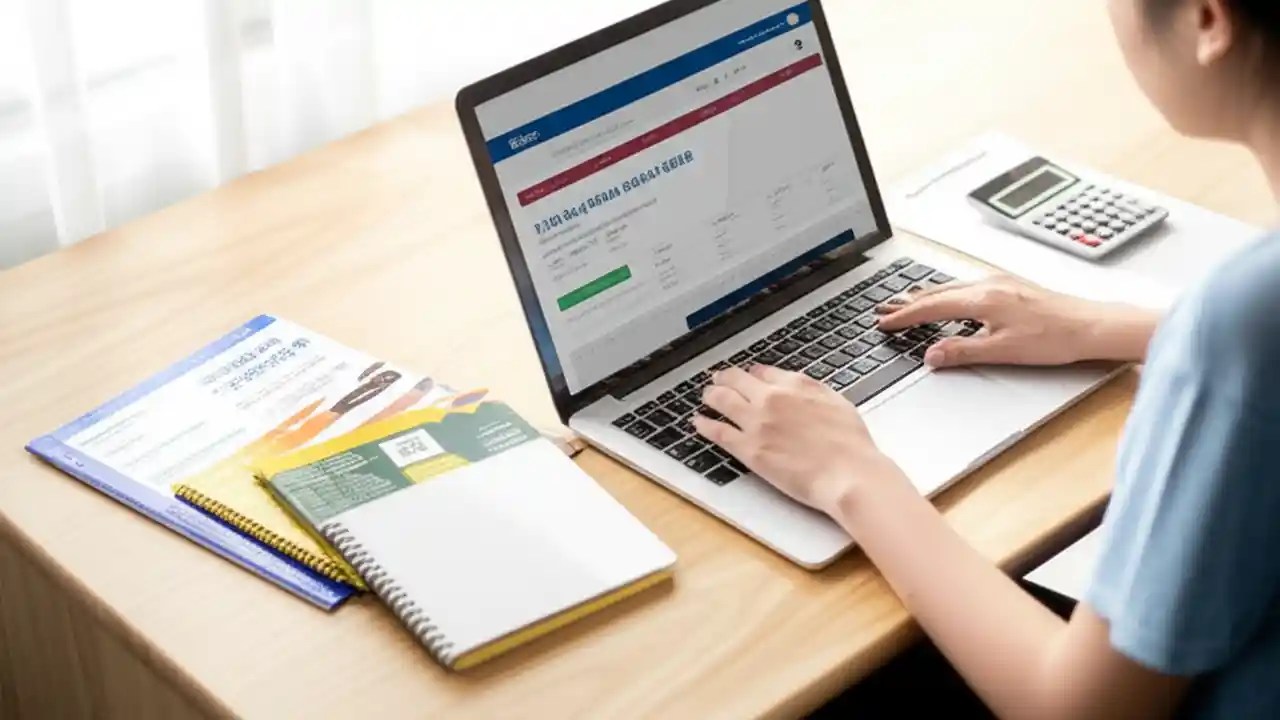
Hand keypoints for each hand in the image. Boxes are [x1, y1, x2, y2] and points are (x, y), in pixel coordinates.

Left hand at [693, 365, 908, 515]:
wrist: (848, 473)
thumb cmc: (850, 445)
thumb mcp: (836, 402)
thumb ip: (811, 390)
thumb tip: (795, 384)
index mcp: (795, 385)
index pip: (763, 372)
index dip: (751, 374)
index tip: (747, 376)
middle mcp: (772, 399)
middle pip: (737, 380)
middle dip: (725, 378)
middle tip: (718, 381)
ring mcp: (757, 423)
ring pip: (722, 400)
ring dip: (711, 396)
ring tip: (706, 397)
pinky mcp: (749, 449)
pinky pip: (718, 431)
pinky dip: (705, 425)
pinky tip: (698, 423)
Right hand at [877, 276, 1150, 366]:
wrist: (1092, 325)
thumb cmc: (1055, 338)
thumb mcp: (1003, 351)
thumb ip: (963, 352)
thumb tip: (931, 355)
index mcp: (981, 299)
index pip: (931, 308)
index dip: (904, 317)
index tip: (884, 323)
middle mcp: (987, 285)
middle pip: (936, 293)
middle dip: (907, 302)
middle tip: (884, 309)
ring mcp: (999, 283)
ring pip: (950, 287)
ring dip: (925, 296)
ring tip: (906, 301)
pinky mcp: (1010, 287)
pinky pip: (965, 286)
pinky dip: (946, 293)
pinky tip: (947, 298)